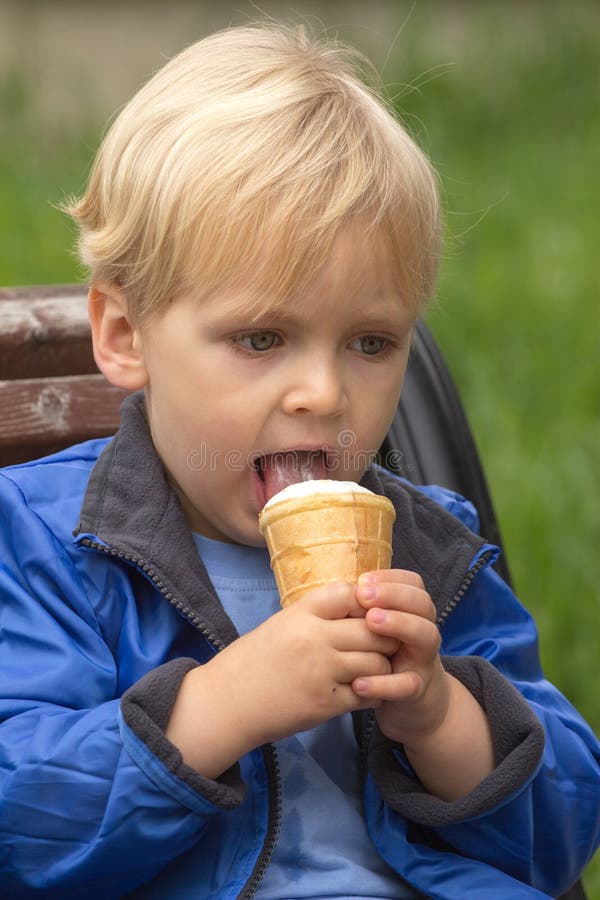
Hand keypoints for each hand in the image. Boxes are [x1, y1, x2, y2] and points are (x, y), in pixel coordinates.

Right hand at [166, 580, 396, 777]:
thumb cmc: (252, 662)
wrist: (226, 703)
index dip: (366, 601)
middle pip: (372, 628)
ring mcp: (321, 672)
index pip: (349, 592)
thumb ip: (315, 615)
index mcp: (300, 613)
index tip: (369, 613)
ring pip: (377, 662)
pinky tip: (367, 691)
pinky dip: (374, 693)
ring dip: (383, 667)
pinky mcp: (325, 704)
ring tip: (376, 670)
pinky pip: (368, 694)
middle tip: (387, 643)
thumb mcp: (280, 625)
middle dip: (386, 636)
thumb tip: (358, 606)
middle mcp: (313, 638)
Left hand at [353, 569, 448, 747]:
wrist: (413, 706)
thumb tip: (335, 588)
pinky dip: (384, 684)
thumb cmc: (385, 659)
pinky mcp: (417, 693)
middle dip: (394, 595)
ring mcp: (423, 661)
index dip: (391, 578)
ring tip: (370, 622)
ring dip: (399, 625)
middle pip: (423, 605)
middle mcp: (423, 632)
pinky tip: (359, 682)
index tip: (363, 580)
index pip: (413, 584)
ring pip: (426, 637)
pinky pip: (408, 686)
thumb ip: (364, 610)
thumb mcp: (377, 631)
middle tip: (365, 596)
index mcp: (413, 614)